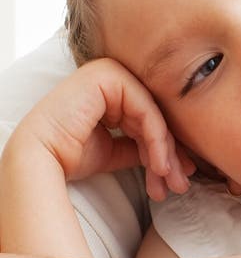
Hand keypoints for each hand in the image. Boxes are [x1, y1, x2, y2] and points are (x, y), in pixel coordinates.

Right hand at [9, 57, 192, 199]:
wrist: (41, 159)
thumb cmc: (71, 156)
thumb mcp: (117, 150)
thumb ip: (141, 146)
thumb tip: (171, 157)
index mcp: (112, 91)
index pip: (151, 119)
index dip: (167, 151)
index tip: (179, 180)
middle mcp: (112, 78)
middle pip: (156, 117)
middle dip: (171, 155)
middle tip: (181, 184)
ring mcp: (110, 73)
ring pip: (154, 115)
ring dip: (166, 152)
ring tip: (172, 181)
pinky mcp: (108, 76)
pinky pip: (145, 109)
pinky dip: (156, 140)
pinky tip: (159, 165)